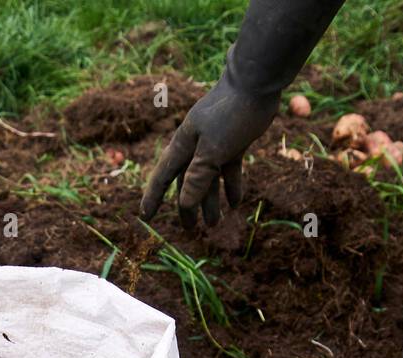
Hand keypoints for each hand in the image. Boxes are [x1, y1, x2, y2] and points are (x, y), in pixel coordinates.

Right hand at [139, 76, 278, 228]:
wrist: (256, 81)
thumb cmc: (230, 114)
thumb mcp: (213, 150)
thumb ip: (198, 178)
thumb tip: (185, 204)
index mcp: (183, 145)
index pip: (163, 177)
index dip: (153, 198)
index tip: (146, 218)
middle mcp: (195, 145)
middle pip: (187, 182)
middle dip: (188, 206)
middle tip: (191, 231)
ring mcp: (214, 142)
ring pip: (209, 177)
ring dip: (211, 200)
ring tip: (216, 224)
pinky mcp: (233, 140)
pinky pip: (228, 168)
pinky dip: (231, 184)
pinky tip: (236, 202)